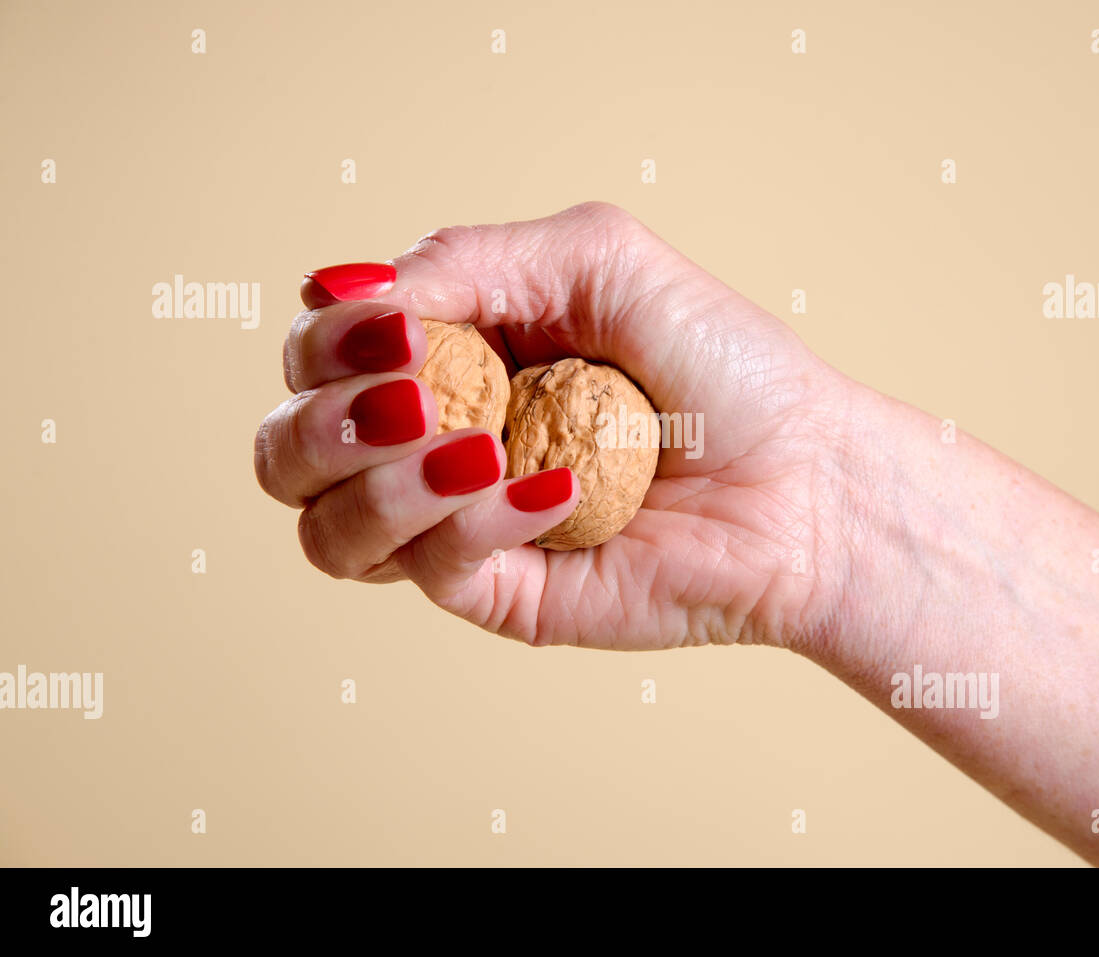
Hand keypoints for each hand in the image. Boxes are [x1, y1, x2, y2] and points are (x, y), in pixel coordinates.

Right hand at [255, 202, 861, 653]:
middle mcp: (435, 445)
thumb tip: (343, 287)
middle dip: (323, 421)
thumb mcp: (599, 261)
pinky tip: (552, 490)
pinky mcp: (499, 594)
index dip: (327, 341)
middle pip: (288, 452)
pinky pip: (427, 570)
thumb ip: (471, 258)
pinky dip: (474, 520)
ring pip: (328, 530)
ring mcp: (460, 527)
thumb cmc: (719, 363)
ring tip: (477, 445)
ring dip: (380, 480)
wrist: (804, 477)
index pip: (318, 358)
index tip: (392, 325)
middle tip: (410, 392)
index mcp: (449, 360)